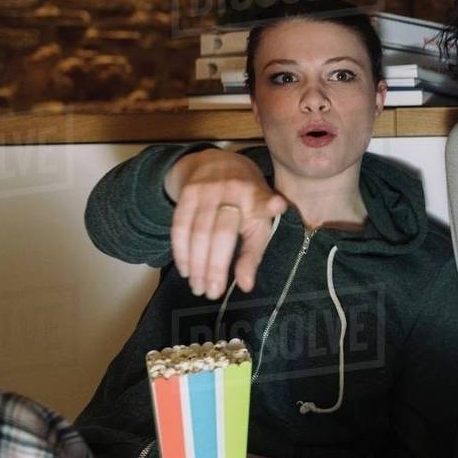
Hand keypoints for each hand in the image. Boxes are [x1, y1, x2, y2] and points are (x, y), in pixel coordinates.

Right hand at [167, 148, 287, 298]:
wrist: (217, 163)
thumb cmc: (246, 201)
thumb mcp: (258, 220)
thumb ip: (253, 252)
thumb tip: (245, 286)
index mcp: (257, 195)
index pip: (263, 202)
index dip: (270, 204)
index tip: (277, 205)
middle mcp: (233, 190)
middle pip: (221, 233)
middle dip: (215, 267)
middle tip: (212, 293)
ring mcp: (208, 189)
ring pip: (197, 232)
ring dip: (196, 264)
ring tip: (198, 288)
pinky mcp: (187, 193)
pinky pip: (179, 226)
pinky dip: (181, 251)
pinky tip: (185, 269)